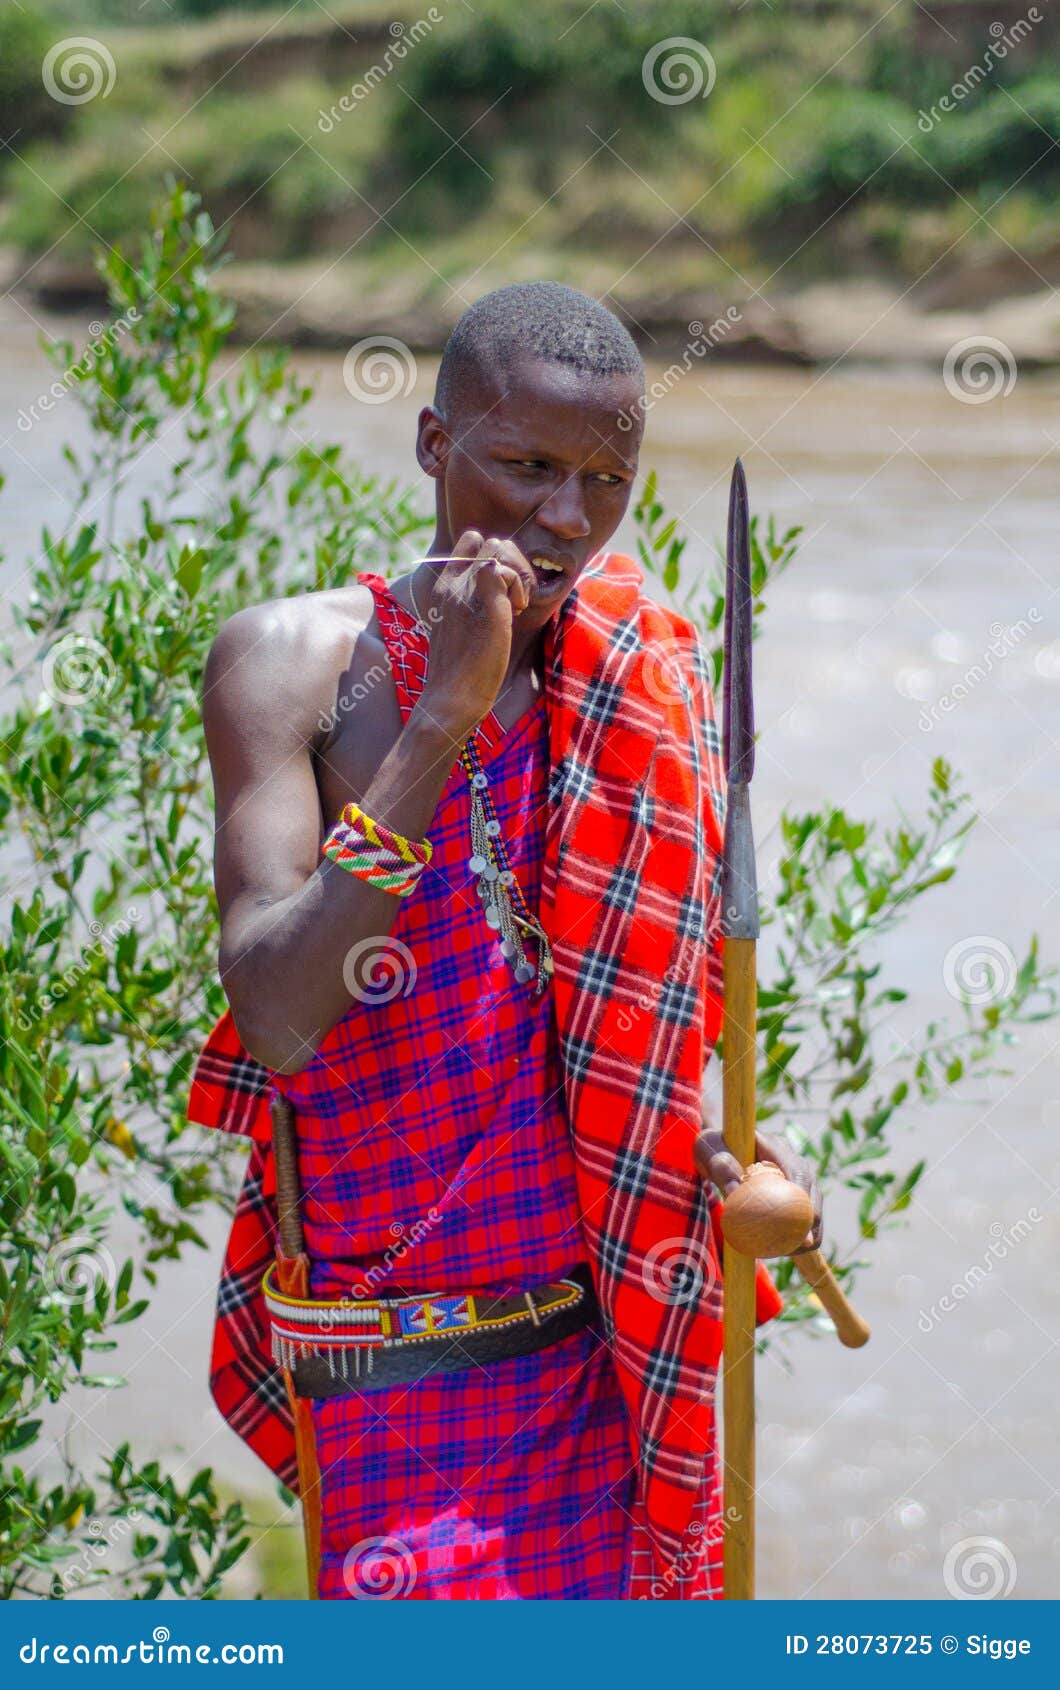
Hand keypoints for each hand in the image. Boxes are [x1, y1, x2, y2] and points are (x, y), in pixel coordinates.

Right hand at [416, 531, 537, 736]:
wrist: (451, 697)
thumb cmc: (462, 668)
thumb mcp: (463, 626)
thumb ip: (476, 600)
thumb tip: (502, 584)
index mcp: (443, 586)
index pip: (471, 540)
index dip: (494, 557)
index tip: (501, 589)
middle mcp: (451, 583)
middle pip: (492, 541)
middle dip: (512, 563)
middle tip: (513, 599)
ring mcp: (466, 592)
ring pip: (500, 548)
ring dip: (517, 573)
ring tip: (514, 606)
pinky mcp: (486, 606)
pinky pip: (505, 570)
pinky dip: (519, 586)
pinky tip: (516, 613)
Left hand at [693, 1105, 822, 1253]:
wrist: (716, 1149)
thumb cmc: (712, 1148)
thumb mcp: (710, 1152)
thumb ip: (722, 1168)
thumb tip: (735, 1192)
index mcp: (776, 1146)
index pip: (799, 1170)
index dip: (804, 1195)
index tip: (800, 1219)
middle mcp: (791, 1160)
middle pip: (812, 1191)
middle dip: (812, 1219)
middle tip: (802, 1245)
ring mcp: (794, 1177)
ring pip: (812, 1205)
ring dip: (808, 1230)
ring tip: (792, 1252)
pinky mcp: (790, 1193)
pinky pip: (801, 1215)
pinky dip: (798, 1234)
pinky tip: (786, 1251)